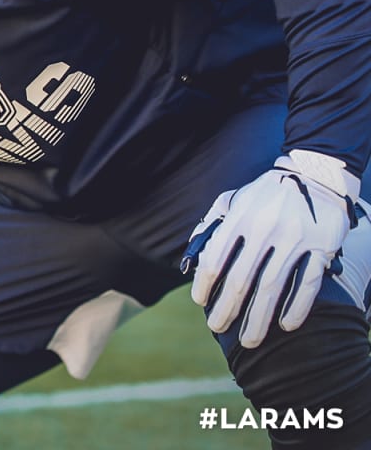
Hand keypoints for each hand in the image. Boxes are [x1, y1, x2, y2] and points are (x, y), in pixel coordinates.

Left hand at [182, 149, 359, 348]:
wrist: (315, 175)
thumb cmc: (266, 194)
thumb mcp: (234, 200)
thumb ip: (213, 226)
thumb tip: (192, 260)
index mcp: (240, 217)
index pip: (216, 258)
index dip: (205, 284)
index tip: (200, 304)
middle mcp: (266, 228)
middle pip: (241, 279)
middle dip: (227, 309)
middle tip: (218, 329)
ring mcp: (295, 238)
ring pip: (273, 286)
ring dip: (259, 318)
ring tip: (249, 340)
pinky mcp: (322, 246)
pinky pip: (308, 283)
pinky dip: (297, 306)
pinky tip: (286, 325)